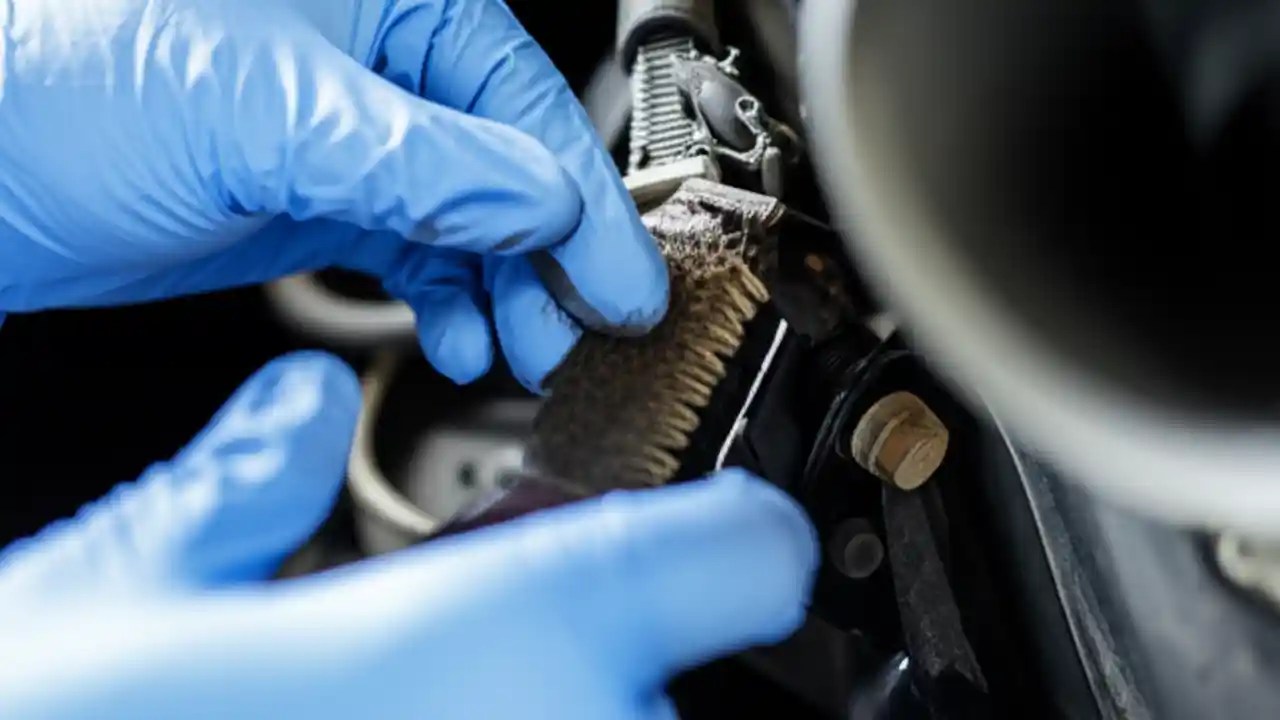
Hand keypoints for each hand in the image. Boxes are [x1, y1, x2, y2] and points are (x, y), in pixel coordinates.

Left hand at [0, 0, 666, 389]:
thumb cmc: (64, 84)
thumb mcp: (267, 116)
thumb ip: (422, 164)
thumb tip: (543, 202)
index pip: (525, 100)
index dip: (585, 201)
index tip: (624, 285)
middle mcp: (382, 60)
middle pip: (515, 164)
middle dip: (552, 259)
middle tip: (581, 337)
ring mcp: (355, 137)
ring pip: (475, 218)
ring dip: (508, 292)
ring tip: (522, 354)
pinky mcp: (325, 199)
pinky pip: (422, 252)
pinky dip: (451, 300)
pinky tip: (462, 339)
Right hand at [0, 353, 817, 718]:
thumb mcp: (114, 600)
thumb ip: (235, 492)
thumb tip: (293, 412)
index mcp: (506, 635)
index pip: (750, 553)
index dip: (735, 532)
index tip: (718, 533)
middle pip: (677, 683)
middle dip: (603, 665)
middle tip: (481, 662)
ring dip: (565, 719)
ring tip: (433, 712)